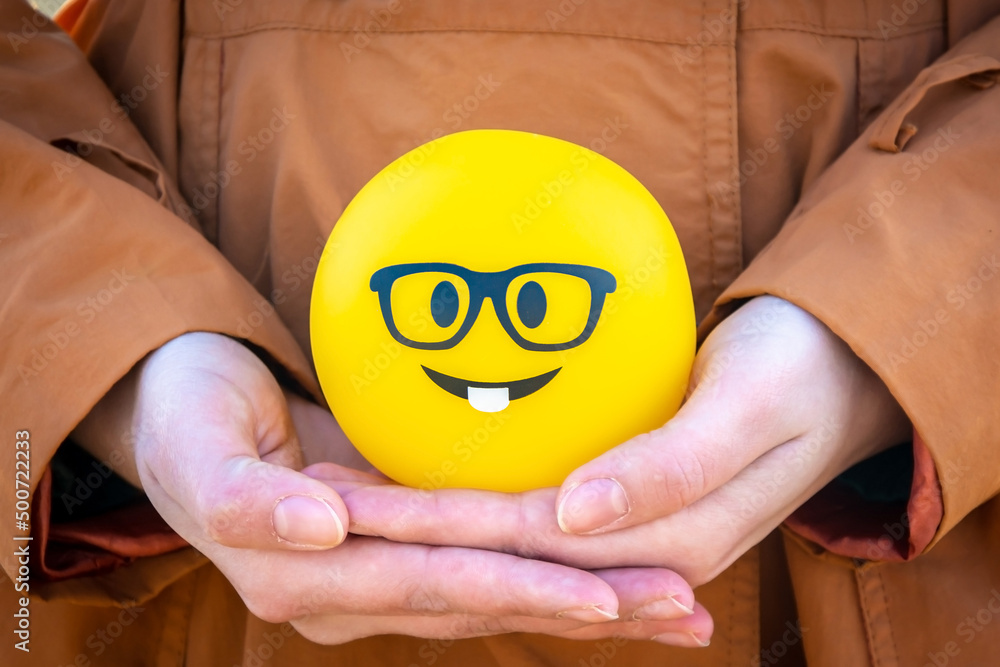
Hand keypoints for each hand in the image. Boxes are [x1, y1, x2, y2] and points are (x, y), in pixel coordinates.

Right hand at [73, 332, 708, 644]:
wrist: (179, 418)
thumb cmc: (186, 418)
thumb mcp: (196, 448)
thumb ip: (247, 499)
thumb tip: (323, 529)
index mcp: (309, 579)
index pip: (437, 583)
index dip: (520, 589)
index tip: (605, 596)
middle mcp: (355, 595)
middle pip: (487, 603)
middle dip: (584, 606)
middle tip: (679, 606)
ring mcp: (380, 580)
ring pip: (498, 597)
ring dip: (587, 601)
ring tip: (676, 607)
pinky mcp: (399, 552)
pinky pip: (484, 570)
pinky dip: (551, 574)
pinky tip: (614, 576)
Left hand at [341, 296, 910, 589]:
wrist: (843, 372)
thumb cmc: (801, 373)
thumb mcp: (753, 406)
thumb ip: (672, 467)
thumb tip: (573, 514)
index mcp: (666, 542)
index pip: (518, 542)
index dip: (428, 525)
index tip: (347, 504)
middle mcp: (638, 552)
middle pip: (495, 548)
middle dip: (404, 530)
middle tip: (317, 497)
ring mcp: (629, 532)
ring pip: (505, 536)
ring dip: (427, 520)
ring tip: (343, 494)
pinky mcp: (624, 503)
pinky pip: (533, 509)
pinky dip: (474, 500)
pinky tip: (425, 481)